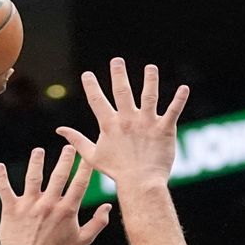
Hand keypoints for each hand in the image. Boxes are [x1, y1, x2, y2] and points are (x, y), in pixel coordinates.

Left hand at [0, 145, 112, 244]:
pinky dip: (1, 177)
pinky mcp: (11, 208)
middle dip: (65, 159)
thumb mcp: (82, 240)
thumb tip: (108, 207)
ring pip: (33, 177)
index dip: (85, 167)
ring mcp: (29, 205)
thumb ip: (97, 223)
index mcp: (67, 210)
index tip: (88, 155)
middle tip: (68, 146)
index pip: (79, 183)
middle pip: (59, 175)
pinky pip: (5, 189)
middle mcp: (49, 204)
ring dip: (36, 161)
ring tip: (39, 151)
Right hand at [55, 58, 188, 186]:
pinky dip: (179, 99)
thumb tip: (60, 130)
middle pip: (122, 91)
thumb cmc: (117, 171)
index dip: (91, 86)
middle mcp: (128, 119)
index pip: (97, 100)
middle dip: (118, 74)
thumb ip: (77, 140)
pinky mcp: (164, 129)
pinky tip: (185, 88)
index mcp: (110, 125)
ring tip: (150, 68)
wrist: (140, 183)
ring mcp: (147, 123)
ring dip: (150, 79)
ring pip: (149, 95)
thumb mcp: (93, 156)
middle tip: (117, 60)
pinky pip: (173, 111)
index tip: (87, 74)